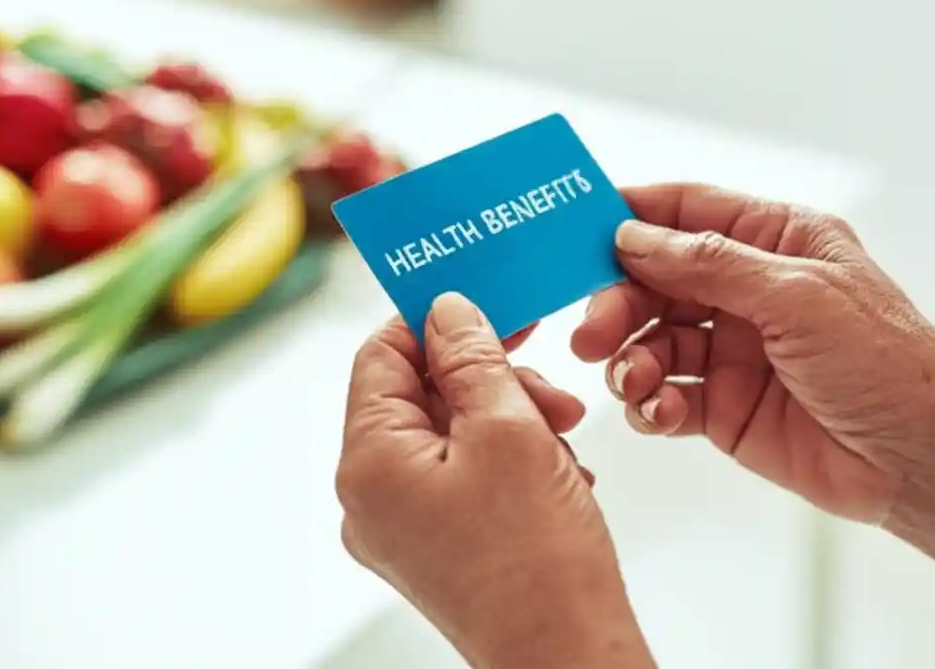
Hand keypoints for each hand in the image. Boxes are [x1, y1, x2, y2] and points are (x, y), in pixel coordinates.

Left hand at [338, 293, 652, 668]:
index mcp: (368, 462)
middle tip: (547, 385)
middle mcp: (369, 498)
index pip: (380, 355)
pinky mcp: (433, 549)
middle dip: (489, 381)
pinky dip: (508, 461)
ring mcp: (399, 528)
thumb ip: (470, 357)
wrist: (567, 657)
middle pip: (417, 396)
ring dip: (509, 420)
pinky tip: (557, 472)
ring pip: (447, 436)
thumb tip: (447, 310)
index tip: (484, 300)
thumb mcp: (509, 429)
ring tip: (564, 435)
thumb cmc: (538, 562)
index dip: (433, 320)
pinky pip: (460, 478)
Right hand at [572, 183, 934, 522]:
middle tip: (592, 333)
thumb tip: (632, 236)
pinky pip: (662, 395)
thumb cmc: (886, 365)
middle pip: (653, 280)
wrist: (922, 463)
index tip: (571, 230)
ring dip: (629, 359)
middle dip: (617, 303)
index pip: (686, 210)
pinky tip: (658, 412)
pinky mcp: (723, 407)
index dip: (628, 215)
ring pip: (650, 340)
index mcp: (777, 240)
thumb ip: (709, 263)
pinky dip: (648, 403)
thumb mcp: (798, 295)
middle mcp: (749, 290)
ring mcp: (733, 350)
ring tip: (632, 382)